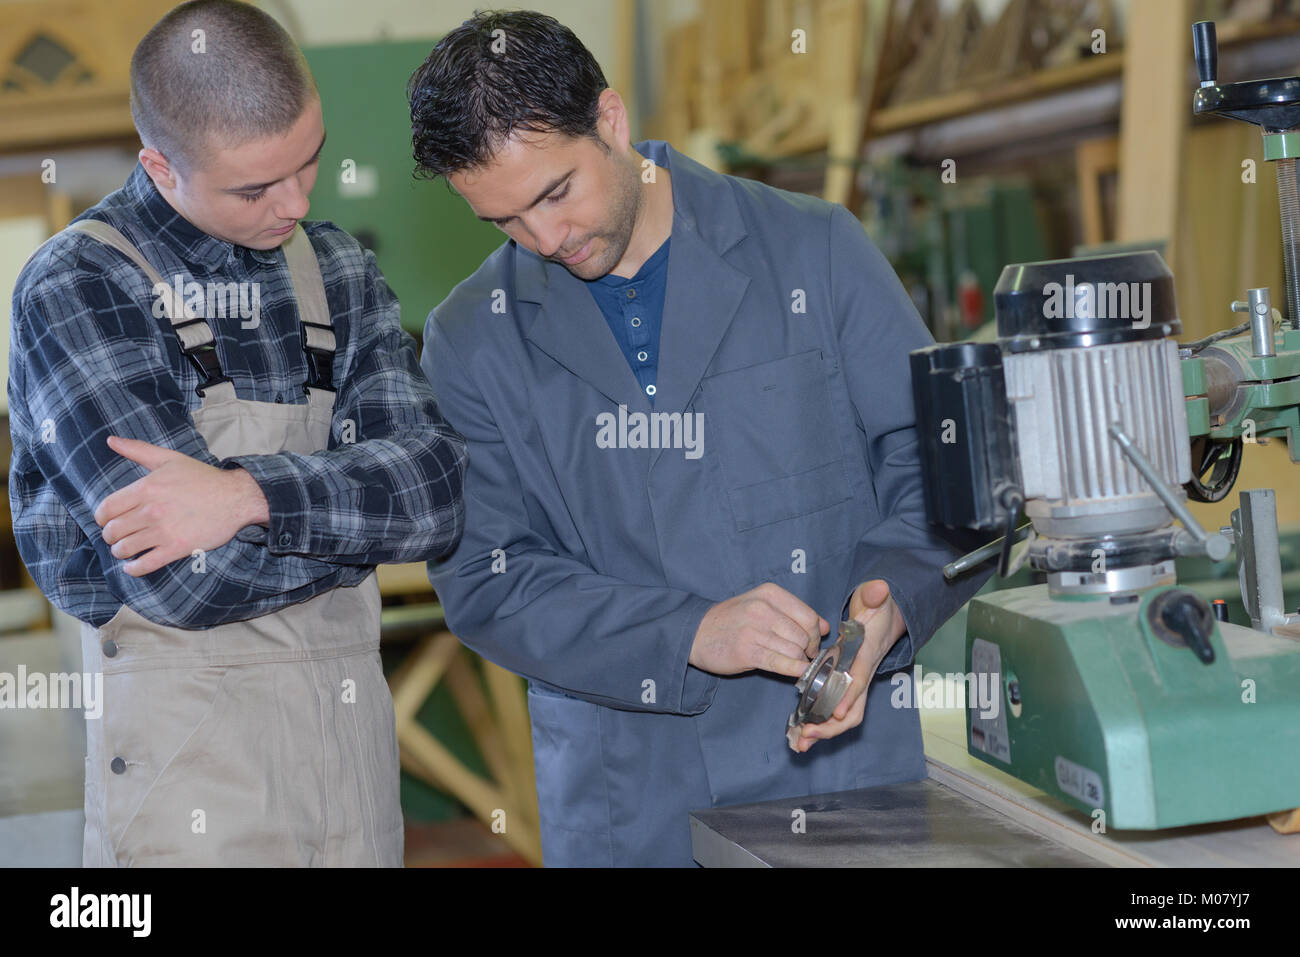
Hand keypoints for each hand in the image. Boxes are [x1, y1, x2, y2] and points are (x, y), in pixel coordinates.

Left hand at [94, 436, 269, 576]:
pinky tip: (132, 566)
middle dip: (110, 535)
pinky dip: (134, 569)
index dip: (102, 517)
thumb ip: (138, 450)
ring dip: (120, 551)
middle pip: (113, 531)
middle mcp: (151, 511)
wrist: (236, 497)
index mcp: (146, 488)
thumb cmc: (203, 478)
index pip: (107, 509)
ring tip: (125, 549)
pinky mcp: (177, 548)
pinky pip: (146, 564)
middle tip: (117, 536)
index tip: (107, 520)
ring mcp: (164, 531)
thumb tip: (111, 440)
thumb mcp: (170, 459)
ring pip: (125, 548)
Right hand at [690, 582, 829, 677]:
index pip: (809, 616)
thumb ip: (794, 613)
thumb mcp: (761, 606)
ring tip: (792, 663)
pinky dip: (795, 670)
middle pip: (804, 636)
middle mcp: (762, 608)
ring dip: (799, 661)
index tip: (811, 643)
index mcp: (769, 593)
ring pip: (795, 651)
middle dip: (808, 650)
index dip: (815, 634)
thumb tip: (826, 627)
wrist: (696, 632)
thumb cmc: (733, 620)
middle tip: (802, 656)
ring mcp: (754, 630)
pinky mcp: (747, 651)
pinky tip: (797, 672)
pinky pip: (781, 663)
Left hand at [789, 578, 906, 752]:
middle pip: (852, 708)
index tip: (836, 712)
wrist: (884, 618)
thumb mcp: (876, 598)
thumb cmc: (877, 609)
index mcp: (865, 654)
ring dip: (823, 731)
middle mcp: (860, 674)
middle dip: (832, 725)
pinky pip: (832, 710)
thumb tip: (878, 589)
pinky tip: (800, 731)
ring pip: (842, 716)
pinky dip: (818, 723)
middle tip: (808, 734)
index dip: (849, 696)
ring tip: (800, 742)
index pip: (858, 678)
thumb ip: (874, 594)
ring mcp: (851, 683)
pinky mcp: (842, 686)